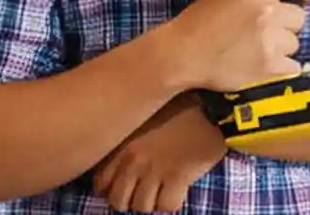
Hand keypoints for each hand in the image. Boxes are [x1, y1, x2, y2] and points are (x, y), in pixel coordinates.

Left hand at [92, 93, 226, 212]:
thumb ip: (128, 132)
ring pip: (142, 206)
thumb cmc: (178, 106)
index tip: (123, 184)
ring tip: (161, 192)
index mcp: (121, 143)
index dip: (111, 188)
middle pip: (118, 200)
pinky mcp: (177, 177)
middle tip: (142, 192)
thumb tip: (120, 152)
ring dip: (152, 202)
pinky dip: (171, 203)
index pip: (101, 182)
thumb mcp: (143, 114)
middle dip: (129, 200)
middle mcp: (133, 159)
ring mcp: (154, 169)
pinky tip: (177, 191)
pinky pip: (166, 206)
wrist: (209, 105)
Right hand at [164, 0, 309, 91]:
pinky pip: (294, 66)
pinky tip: (267, 65)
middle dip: (287, 23)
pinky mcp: (271, 67)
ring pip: (295, 42)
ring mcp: (271, 42)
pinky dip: (283, 67)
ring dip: (283, 45)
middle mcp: (269, 13)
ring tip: (263, 49)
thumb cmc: (197, 21)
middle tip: (270, 29)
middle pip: (299, 17)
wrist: (183, 54)